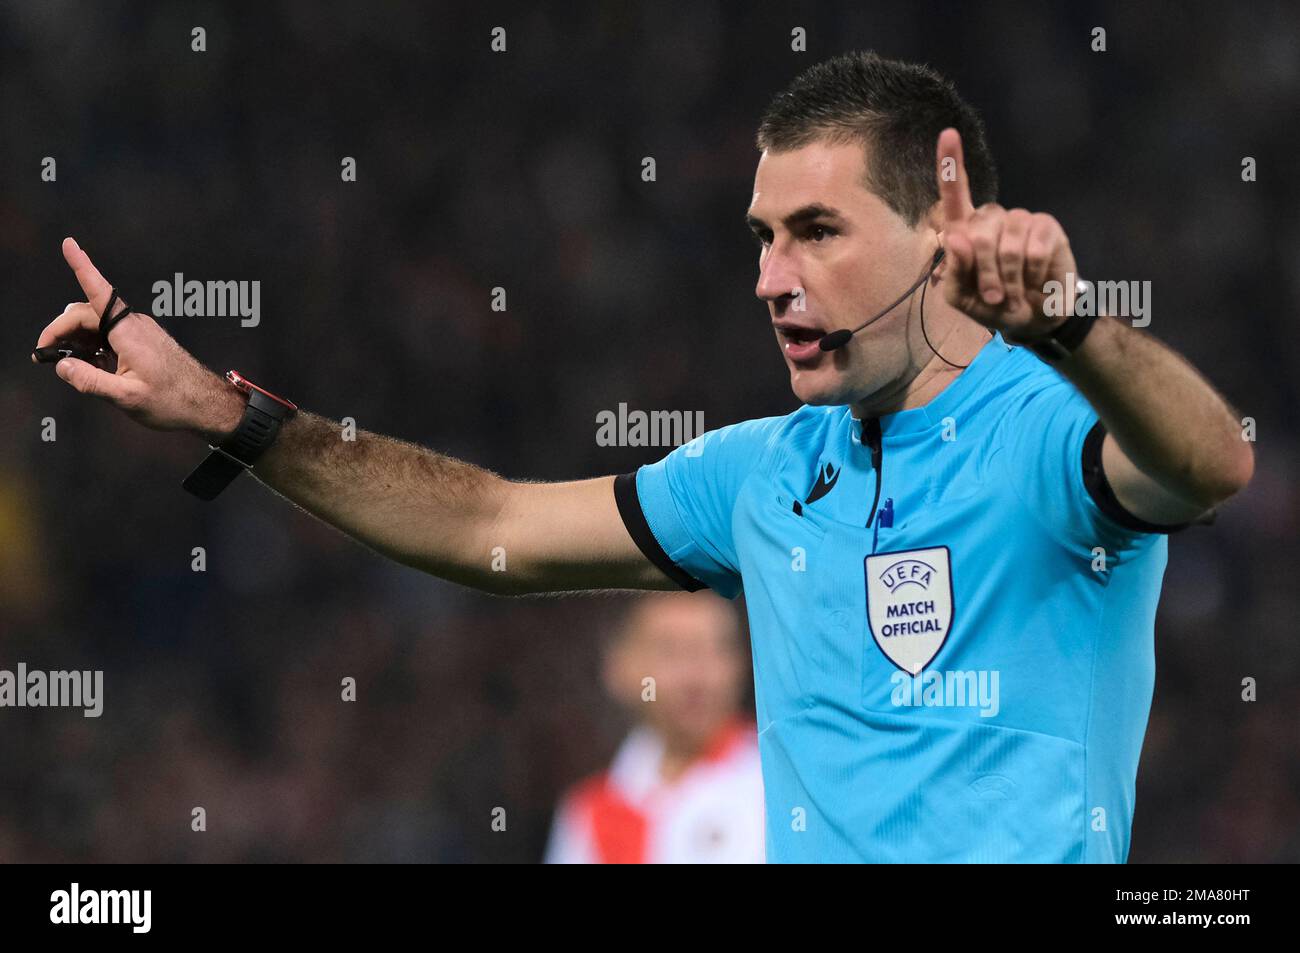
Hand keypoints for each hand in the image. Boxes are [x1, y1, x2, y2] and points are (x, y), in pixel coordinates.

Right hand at [33, 238, 243, 437]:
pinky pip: (110, 334)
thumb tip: (62, 365)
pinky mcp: (143, 340)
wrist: (206, 404)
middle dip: (61, 329)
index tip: (69, 244)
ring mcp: (140, 331)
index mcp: (129, 332)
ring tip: (66, 362)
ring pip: (97, 324)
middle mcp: (134, 324)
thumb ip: (90, 380)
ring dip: (76, 338)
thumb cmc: (172, 401)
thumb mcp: (126, 397)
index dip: (82, 267)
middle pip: (86, 313)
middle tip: (43, 354)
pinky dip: (93, 345)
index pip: (99, 293)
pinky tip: (91, 365)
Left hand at [935, 128, 1078, 343]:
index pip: (955, 195)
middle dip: (983, 272)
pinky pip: (1034, 250)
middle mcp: (991, 218)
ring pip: (1007, 244)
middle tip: (992, 297)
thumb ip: (953, 271)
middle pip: (978, 232)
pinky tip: (1035, 281)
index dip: (950, 166)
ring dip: (1008, 278)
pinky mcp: (1047, 227)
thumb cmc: (992, 305)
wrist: (1033, 319)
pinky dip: (1032, 275)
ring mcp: (1020, 219)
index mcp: (965, 231)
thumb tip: (955, 237)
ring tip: (1012, 293)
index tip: (948, 134)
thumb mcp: (962, 297)